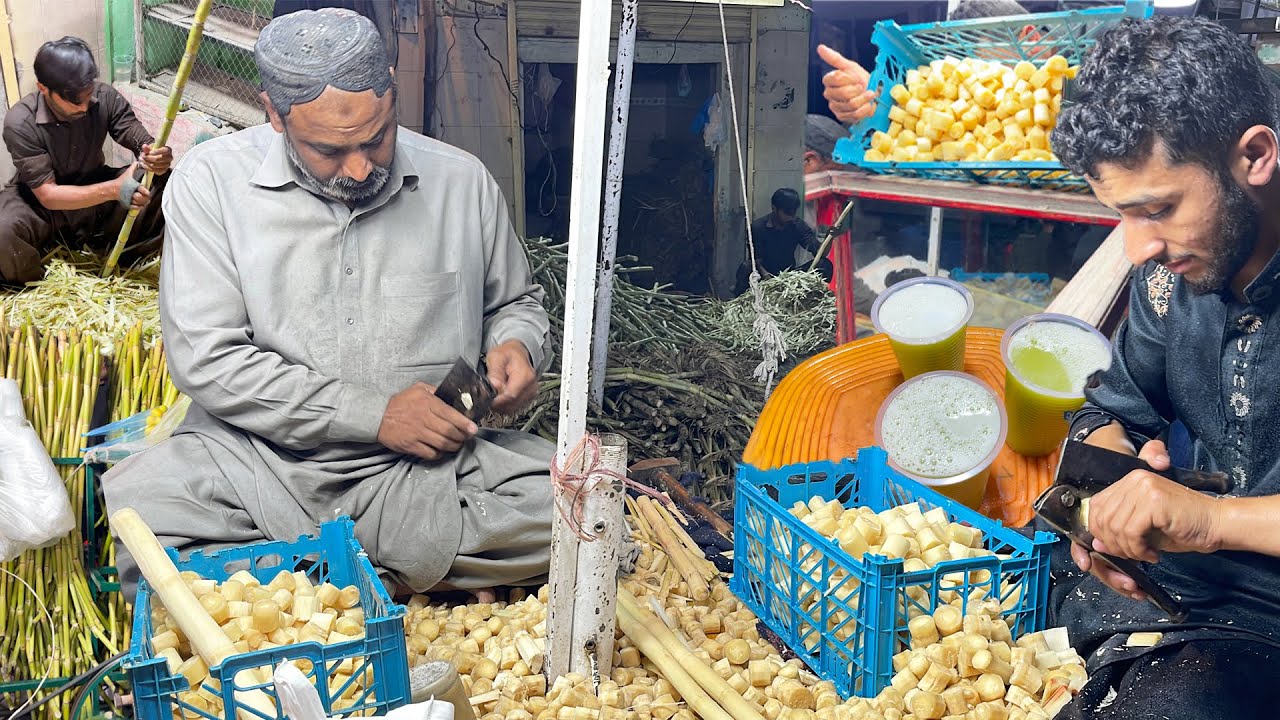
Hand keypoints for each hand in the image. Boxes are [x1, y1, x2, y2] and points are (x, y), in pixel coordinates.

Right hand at [117, 163, 151, 210]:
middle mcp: (131, 193)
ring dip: (143, 202)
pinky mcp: (128, 203)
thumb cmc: (121, 181)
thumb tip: (137, 162)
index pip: (140, 189)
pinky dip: (140, 207)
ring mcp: (129, 199)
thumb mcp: (127, 173)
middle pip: (140, 197)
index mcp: (132, 185)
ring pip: (139, 203)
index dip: (145, 191)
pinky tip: (142, 205)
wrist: (112, 189)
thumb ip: (133, 168)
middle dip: (144, 197)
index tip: (147, 192)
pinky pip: (135, 207)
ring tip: (146, 200)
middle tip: (147, 196)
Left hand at [140, 143, 172, 173]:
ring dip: (146, 162)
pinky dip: (147, 167)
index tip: (150, 152)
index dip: (157, 151)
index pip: (165, 151)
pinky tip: (143, 164)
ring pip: (155, 165)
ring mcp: (167, 165)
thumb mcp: (150, 148)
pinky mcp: (163, 170)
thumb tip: (144, 146)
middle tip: (142, 156)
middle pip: (158, 159)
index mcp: (168, 150)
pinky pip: (154, 170)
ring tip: (141, 159)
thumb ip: (147, 148)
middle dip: (148, 157)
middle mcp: (170, 158)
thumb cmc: (154, 151)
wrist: (155, 158)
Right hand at [377, 382, 477, 460]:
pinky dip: (440, 454)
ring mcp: (417, 433)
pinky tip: (442, 450)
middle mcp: (424, 418)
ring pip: (443, 444)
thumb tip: (452, 396)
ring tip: (457, 444)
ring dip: (454, 446)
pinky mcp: (411, 446)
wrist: (377, 416)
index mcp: (427, 403)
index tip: (473, 429)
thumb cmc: (400, 402)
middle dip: (462, 437)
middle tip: (466, 437)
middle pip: (450, 431)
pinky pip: (431, 454)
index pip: (451, 414)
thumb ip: (435, 391)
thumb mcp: (418, 389)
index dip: (464, 424)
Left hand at [486, 340, 537, 414]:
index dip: (496, 400)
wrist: (518, 353)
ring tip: (493, 394)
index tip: (486, 397)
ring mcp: (530, 394)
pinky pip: (513, 408)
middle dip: (496, 403)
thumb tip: (494, 386)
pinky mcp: (527, 399)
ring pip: (512, 409)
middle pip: (511, 404)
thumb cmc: (508, 354)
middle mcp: (531, 387)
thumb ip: (495, 372)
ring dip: (500, 405)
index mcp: (525, 376)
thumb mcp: (496, 357)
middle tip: (486, 395)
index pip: (510, 396)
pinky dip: (504, 406)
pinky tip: (499, 397)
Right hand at [817, 44, 877, 123]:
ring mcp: (835, 106)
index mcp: (830, 81)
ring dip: (863, 99)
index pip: (835, 78)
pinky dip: (865, 109)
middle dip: (857, 89)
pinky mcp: (842, 117)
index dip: (849, 78)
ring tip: (867, 94)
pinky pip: (854, 114)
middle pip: (843, 93)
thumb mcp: (850, 66)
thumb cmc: (861, 80)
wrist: (871, 93)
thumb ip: (834, 58)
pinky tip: (867, 104)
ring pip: (850, 104)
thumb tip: (821, 48)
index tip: (855, 78)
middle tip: (862, 87)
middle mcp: (830, 94)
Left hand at [1072, 439, 1222, 599]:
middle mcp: (1134, 479)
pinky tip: (1153, 554)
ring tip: (1145, 555)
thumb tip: (1095, 542)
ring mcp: (1144, 487)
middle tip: (1132, 555)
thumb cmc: (1182, 527)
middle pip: (1102, 517)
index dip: (1100, 532)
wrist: (1216, 524)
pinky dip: (1138, 549)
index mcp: (1129, 482)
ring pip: (1115, 527)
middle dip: (1113, 544)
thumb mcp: (1144, 528)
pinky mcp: (1154, 501)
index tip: (1118, 547)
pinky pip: (1130, 532)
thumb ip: (1119, 530)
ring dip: (1128, 550)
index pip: (1097, 506)